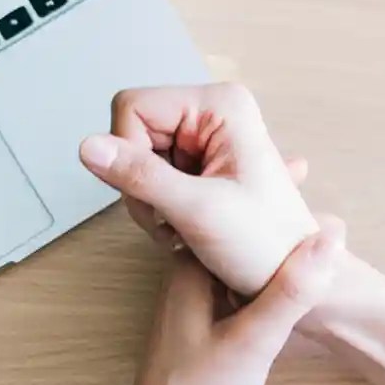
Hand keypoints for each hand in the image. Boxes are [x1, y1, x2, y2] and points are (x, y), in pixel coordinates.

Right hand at [79, 84, 317, 296]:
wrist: (297, 279)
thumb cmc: (268, 246)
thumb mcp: (198, 211)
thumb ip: (141, 176)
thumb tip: (87, 147)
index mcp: (221, 105)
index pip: (132, 107)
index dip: (127, 153)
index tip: (155, 195)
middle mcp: (213, 113)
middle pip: (132, 133)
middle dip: (140, 183)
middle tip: (172, 219)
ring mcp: (206, 139)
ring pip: (137, 159)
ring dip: (148, 201)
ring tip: (182, 227)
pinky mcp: (200, 164)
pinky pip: (152, 176)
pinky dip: (158, 208)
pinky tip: (184, 227)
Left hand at [119, 217, 345, 384]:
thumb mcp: (253, 341)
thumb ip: (290, 290)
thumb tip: (330, 237)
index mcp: (191, 266)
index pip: (235, 214)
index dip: (273, 203)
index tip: (307, 184)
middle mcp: (189, 275)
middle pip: (241, 236)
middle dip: (277, 226)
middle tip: (327, 217)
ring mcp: (196, 300)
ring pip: (243, 263)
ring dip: (275, 257)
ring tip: (321, 245)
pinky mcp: (205, 323)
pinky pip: (242, 289)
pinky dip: (267, 285)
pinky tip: (295, 292)